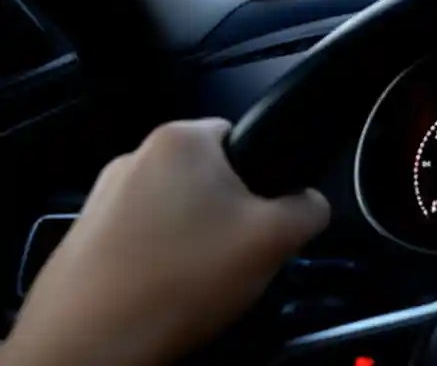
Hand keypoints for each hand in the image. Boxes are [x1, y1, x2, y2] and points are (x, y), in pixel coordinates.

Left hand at [1, 119, 329, 365]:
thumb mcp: (275, 241)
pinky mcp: (83, 237)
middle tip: (239, 256)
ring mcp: (101, 197)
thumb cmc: (184, 277)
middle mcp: (133, 155)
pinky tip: (165, 292)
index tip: (265, 220)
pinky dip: (159, 261)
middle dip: (229, 214)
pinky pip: (142, 239)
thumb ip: (309, 209)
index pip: (244, 135)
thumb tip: (309, 203)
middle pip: (209, 178)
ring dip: (194, 240)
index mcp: (180, 138)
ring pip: (176, 212)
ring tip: (200, 282)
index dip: (265, 179)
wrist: (89, 343)